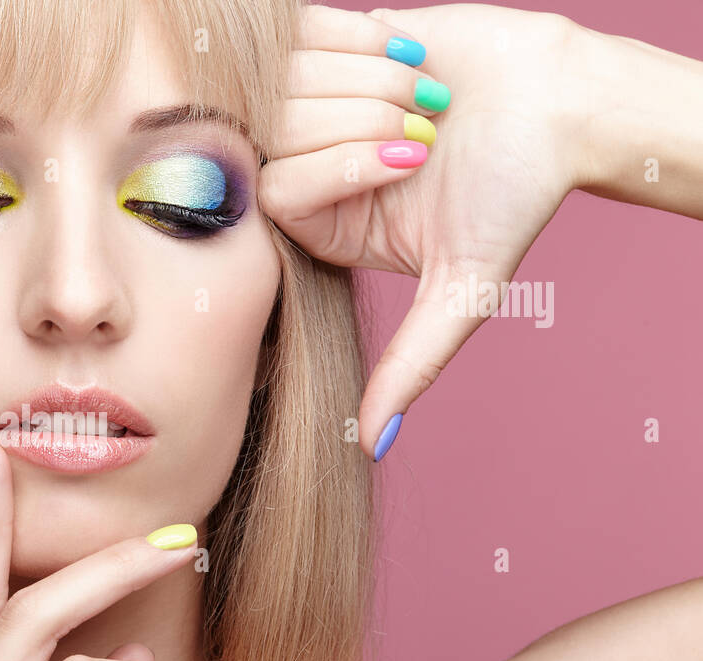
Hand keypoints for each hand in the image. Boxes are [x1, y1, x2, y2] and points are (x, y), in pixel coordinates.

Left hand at [259, 3, 589, 458]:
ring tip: (423, 97)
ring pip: (286, 72)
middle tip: (425, 130)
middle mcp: (299, 164)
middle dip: (363, 117)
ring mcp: (306, 100)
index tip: (409, 159)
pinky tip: (408, 58)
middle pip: (275, 126)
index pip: (275, 187)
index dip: (340, 163)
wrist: (556, 103)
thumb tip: (371, 448)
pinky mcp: (323, 41)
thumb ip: (411, 365)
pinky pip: (304, 26)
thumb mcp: (462, 292)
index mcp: (314, 224)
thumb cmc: (512, 197)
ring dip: (372, 77)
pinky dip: (366, 37)